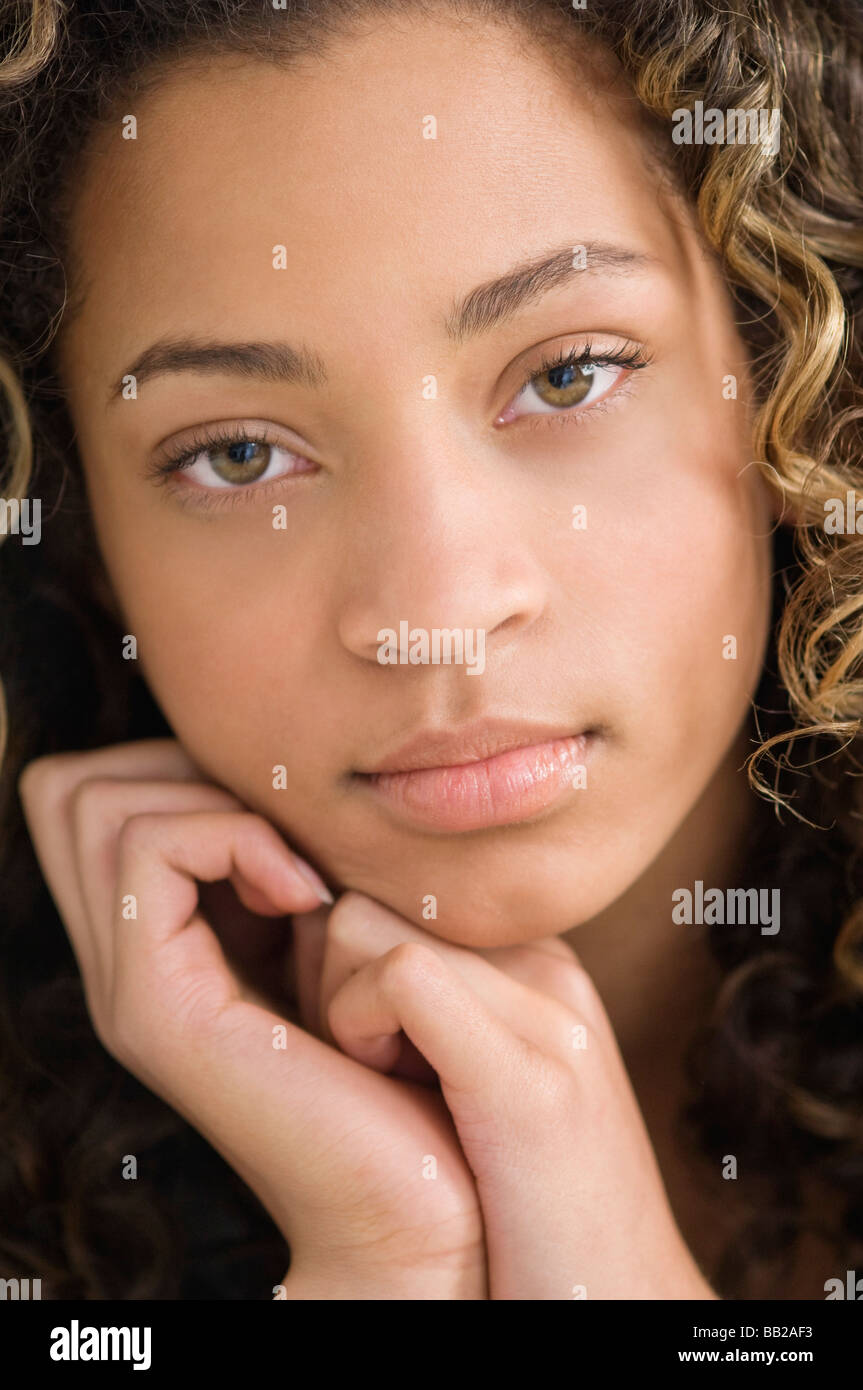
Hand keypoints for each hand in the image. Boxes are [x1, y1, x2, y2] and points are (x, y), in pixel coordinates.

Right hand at [17, 740, 486, 1298]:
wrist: (421, 1192)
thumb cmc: (402, 1051)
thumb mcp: (330, 924)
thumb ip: (281, 855)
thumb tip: (270, 763)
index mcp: (158, 940)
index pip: (91, 791)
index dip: (178, 765)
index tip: (279, 823)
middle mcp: (120, 962)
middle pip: (69, 788)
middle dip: (178, 768)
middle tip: (275, 834)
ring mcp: (126, 987)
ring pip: (89, 802)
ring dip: (209, 802)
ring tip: (294, 873)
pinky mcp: (153, 1009)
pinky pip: (146, 852)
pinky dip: (232, 839)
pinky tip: (303, 897)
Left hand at [302, 891, 718, 1299]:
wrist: (615, 1308)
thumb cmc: (519, 1210)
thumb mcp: (473, 1078)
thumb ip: (428, 1002)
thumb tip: (322, 937)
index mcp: (531, 962)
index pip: (390, 893)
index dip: (338, 967)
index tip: (359, 1048)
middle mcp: (545, 966)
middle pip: (364, 900)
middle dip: (329, 978)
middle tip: (368, 1071)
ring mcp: (548, 1014)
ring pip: (362, 923)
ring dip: (338, 1006)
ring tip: (387, 1088)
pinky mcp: (531, 1079)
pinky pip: (401, 974)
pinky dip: (357, 1022)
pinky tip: (380, 1087)